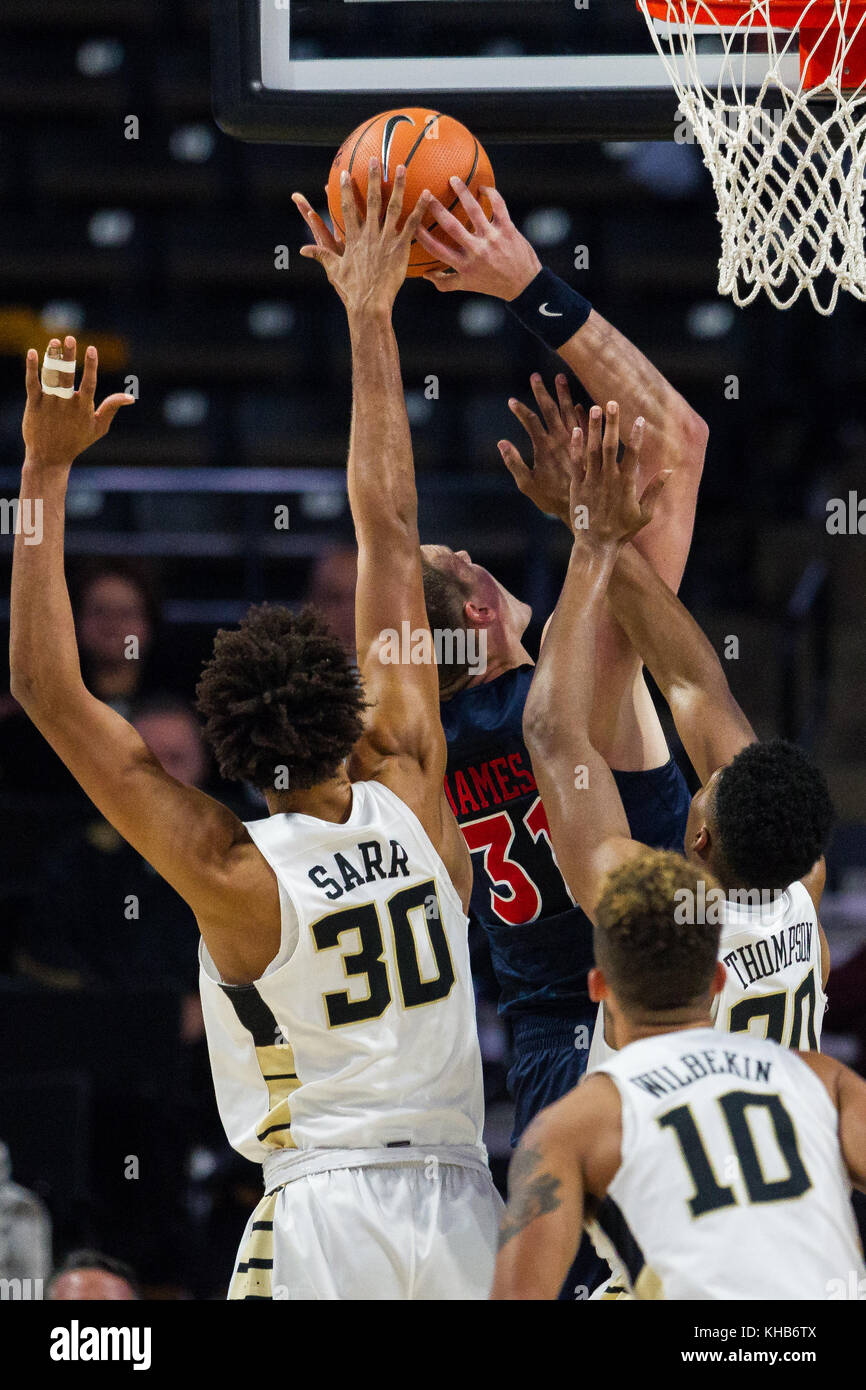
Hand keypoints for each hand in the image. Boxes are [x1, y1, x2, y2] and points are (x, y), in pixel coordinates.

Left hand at [23, 337, 134, 467]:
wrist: (49, 457)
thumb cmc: (77, 441)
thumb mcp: (98, 427)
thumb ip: (111, 408)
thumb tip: (131, 397)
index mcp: (83, 408)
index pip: (89, 383)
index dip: (90, 366)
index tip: (91, 349)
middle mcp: (66, 403)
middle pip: (67, 375)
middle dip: (68, 356)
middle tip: (69, 338)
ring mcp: (49, 403)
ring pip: (50, 376)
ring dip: (52, 358)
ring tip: (54, 341)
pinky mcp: (34, 404)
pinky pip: (32, 383)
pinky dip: (31, 368)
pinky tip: (31, 353)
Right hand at [292, 160, 429, 315]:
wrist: (369, 304)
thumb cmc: (351, 291)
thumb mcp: (334, 271)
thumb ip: (320, 256)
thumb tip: (302, 250)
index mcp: (353, 238)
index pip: (348, 208)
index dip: (346, 190)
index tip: (346, 173)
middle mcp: (369, 234)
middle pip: (371, 200)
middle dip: (373, 178)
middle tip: (376, 159)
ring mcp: (385, 240)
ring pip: (392, 207)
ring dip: (398, 185)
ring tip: (402, 167)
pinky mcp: (400, 248)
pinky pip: (412, 225)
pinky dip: (419, 209)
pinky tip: (427, 193)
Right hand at [415, 179, 540, 299]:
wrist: (524, 285)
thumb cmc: (493, 284)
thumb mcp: (467, 286)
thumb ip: (445, 282)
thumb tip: (425, 275)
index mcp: (464, 266)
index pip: (437, 250)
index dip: (422, 236)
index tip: (412, 222)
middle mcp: (477, 252)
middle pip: (452, 227)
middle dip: (438, 209)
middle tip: (427, 194)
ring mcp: (492, 239)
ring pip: (474, 210)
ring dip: (462, 193)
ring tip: (454, 179)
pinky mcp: (507, 229)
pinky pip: (498, 206)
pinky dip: (491, 194)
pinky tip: (482, 188)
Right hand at [498, 373, 587, 525]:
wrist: (582, 507)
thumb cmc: (552, 499)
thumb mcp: (528, 485)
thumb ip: (514, 463)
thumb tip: (501, 443)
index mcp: (545, 447)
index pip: (531, 422)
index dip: (520, 410)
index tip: (511, 400)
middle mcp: (562, 440)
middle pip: (551, 410)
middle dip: (542, 392)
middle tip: (535, 376)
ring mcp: (577, 441)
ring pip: (571, 411)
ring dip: (564, 394)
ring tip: (560, 377)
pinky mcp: (589, 446)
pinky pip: (586, 424)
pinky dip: (582, 412)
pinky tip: (580, 404)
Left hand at [570, 403, 669, 546]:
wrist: (596, 545)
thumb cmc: (622, 531)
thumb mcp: (644, 514)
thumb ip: (655, 490)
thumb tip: (671, 470)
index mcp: (627, 484)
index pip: (634, 455)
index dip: (636, 436)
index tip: (638, 418)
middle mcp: (609, 479)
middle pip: (611, 446)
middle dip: (612, 423)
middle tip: (611, 402)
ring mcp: (592, 482)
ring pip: (592, 450)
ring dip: (593, 428)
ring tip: (593, 407)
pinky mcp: (578, 486)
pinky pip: (576, 463)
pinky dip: (575, 446)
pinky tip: (574, 429)